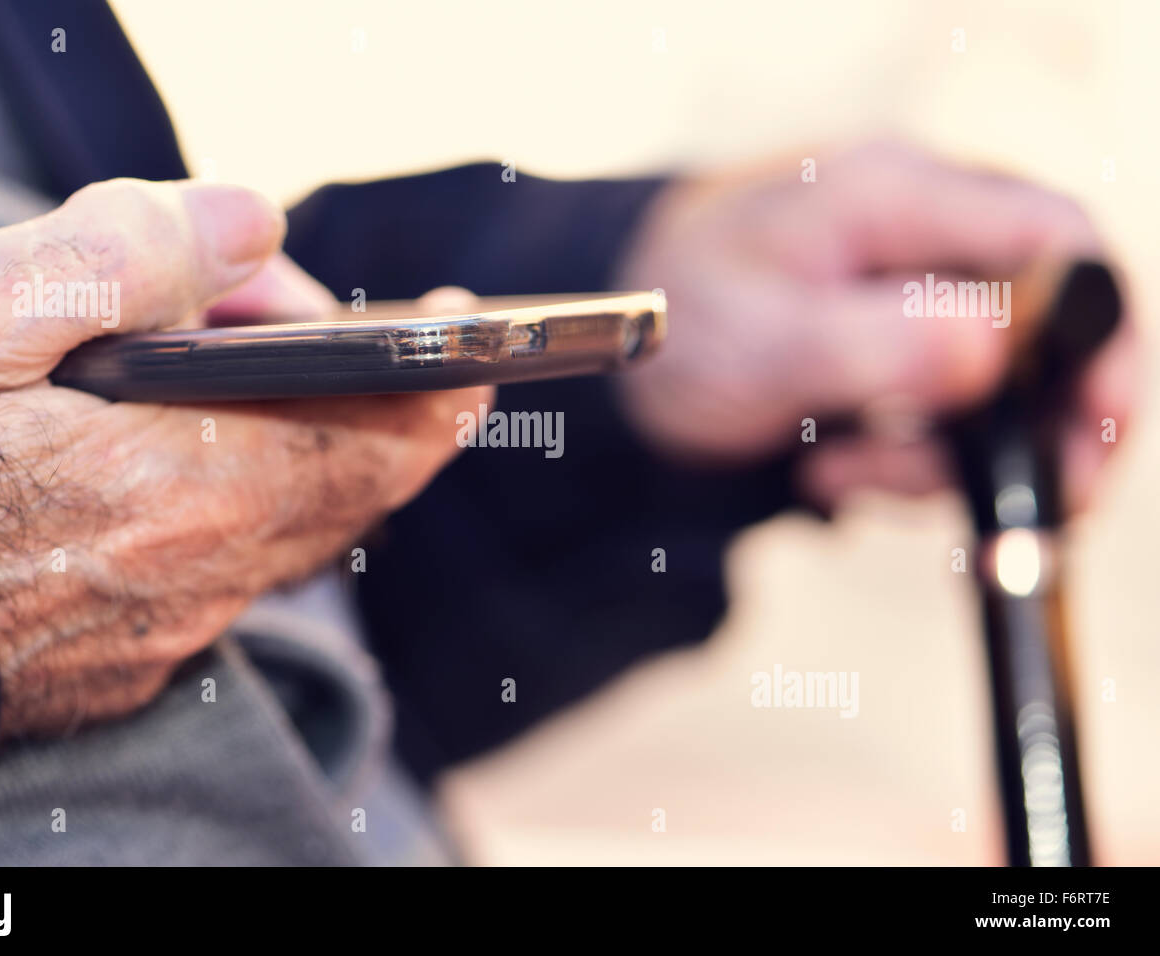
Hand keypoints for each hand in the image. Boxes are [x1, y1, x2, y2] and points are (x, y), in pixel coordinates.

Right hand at [0, 178, 488, 735]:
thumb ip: (130, 256)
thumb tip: (253, 222)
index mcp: (185, 488)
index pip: (378, 445)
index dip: (442, 392)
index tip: (474, 346)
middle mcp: (194, 579)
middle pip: (340, 485)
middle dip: (345, 392)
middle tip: (288, 312)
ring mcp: (155, 632)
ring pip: (280, 528)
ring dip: (281, 441)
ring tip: (210, 360)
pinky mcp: (111, 662)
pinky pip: (216, 572)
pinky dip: (226, 498)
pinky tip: (164, 451)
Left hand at [615, 141, 1136, 511]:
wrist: (610, 357)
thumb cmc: (666, 325)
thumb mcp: (752, 344)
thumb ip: (869, 345)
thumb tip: (993, 350)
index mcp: (892, 198)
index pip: (1056, 239)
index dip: (1099, 333)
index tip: (1093, 425)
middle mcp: (917, 235)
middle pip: (1046, 319)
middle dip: (1039, 420)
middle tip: (1022, 500)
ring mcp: (907, 293)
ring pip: (998, 383)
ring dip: (943, 456)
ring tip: (843, 473)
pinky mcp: (891, 348)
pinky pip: (944, 412)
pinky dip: (906, 462)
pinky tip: (831, 471)